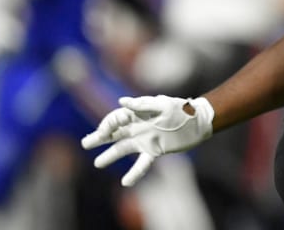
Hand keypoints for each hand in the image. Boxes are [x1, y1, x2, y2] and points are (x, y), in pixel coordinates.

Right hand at [80, 95, 213, 186]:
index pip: (116, 119)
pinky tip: (125, 182)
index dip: (107, 125)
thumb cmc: (180, 109)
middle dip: (99, 138)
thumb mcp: (162, 104)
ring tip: (97, 163)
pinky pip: (141, 163)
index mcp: (138, 113)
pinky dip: (134, 173)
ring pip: (123, 149)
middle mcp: (138, 127)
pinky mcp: (154, 151)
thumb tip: (121, 102)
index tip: (102, 134)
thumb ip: (142, 105)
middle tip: (85, 144)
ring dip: (110, 156)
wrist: (197, 122)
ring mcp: (145, 140)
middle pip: (114, 133)